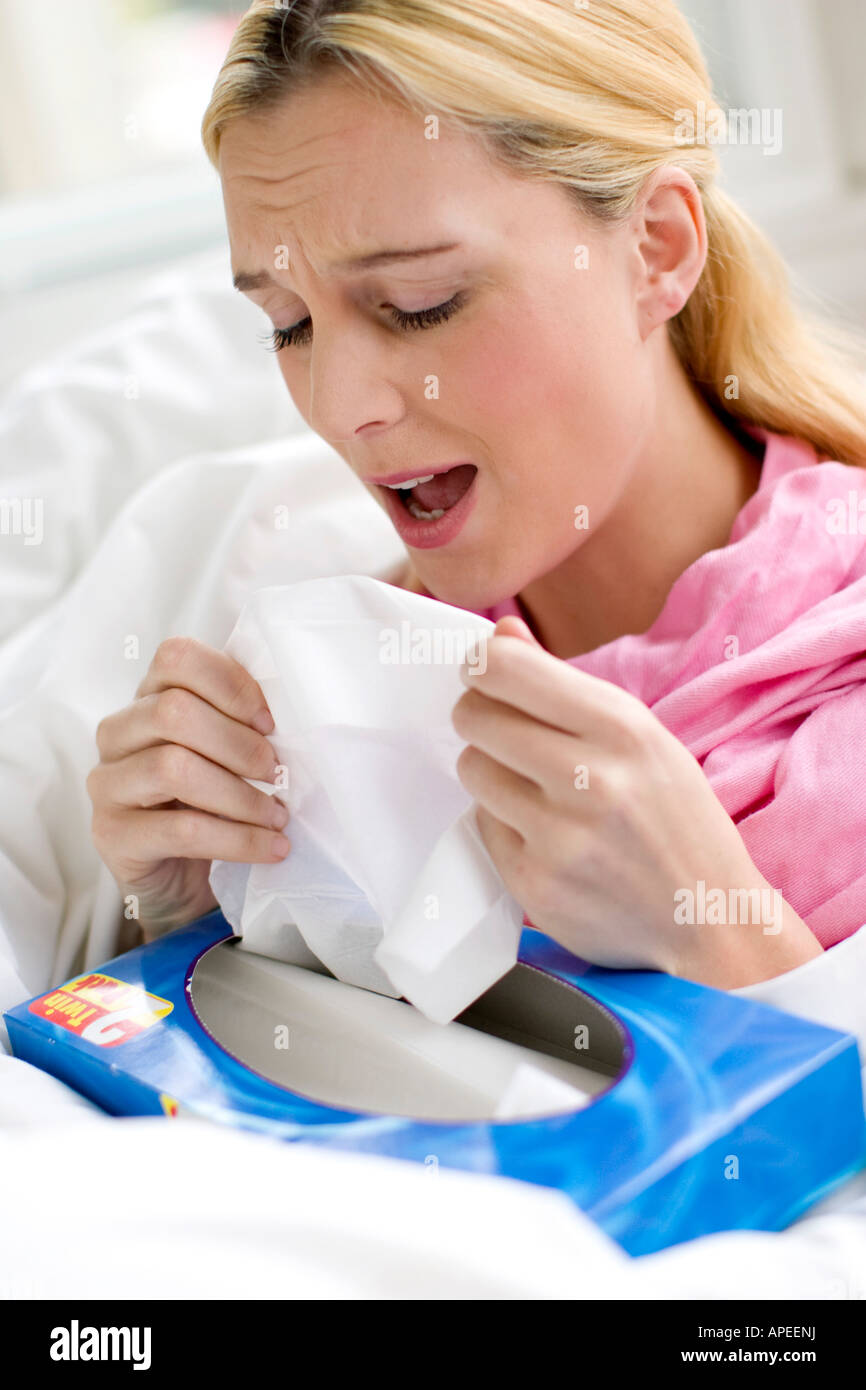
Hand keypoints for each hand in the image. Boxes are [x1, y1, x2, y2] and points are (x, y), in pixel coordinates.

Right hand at [86, 636, 290, 941]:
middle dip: (239, 745)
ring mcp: (106, 783)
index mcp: (147, 697)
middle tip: (278, 773)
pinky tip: (271, 847)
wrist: (179, 875)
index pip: (176, 658)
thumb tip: (294, 711)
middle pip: (173, 712)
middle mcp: (117, 733)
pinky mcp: (112, 834)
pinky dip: (238, 839)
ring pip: (172, 769)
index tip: (270, 722)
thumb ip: (242, 721)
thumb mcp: (225, 752)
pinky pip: (181, 830)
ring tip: (278, 816)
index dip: (230, 684)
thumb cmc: (209, 800)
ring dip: (240, 796)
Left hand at [452, 616, 822, 986]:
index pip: (504, 669)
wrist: (710, 919)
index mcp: (620, 727)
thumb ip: (565, 685)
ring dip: (490, 771)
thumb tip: (500, 635)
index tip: (486, 677)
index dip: (483, 666)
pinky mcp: (533, 882)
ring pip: (472, 769)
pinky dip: (504, 823)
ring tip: (531, 786)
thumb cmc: (676, 819)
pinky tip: (545, 834)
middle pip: (475, 716)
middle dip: (480, 716)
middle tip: (504, 732)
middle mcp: (587, 778)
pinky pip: (483, 826)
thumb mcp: (642, 736)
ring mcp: (557, 835)